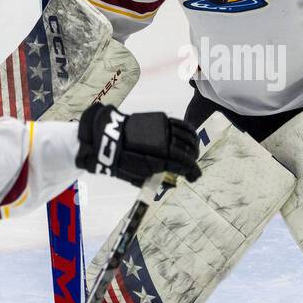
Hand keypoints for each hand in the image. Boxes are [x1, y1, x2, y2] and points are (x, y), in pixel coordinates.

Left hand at [76, 104, 201, 185]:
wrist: (108, 138)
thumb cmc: (120, 160)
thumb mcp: (138, 176)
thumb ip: (156, 179)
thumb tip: (172, 182)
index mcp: (160, 160)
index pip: (184, 165)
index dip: (192, 172)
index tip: (194, 176)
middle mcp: (165, 143)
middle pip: (188, 151)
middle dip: (193, 160)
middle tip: (192, 165)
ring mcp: (164, 129)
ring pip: (187, 137)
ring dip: (194, 146)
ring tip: (193, 152)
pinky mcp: (160, 119)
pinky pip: (180, 125)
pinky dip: (189, 131)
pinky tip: (190, 137)